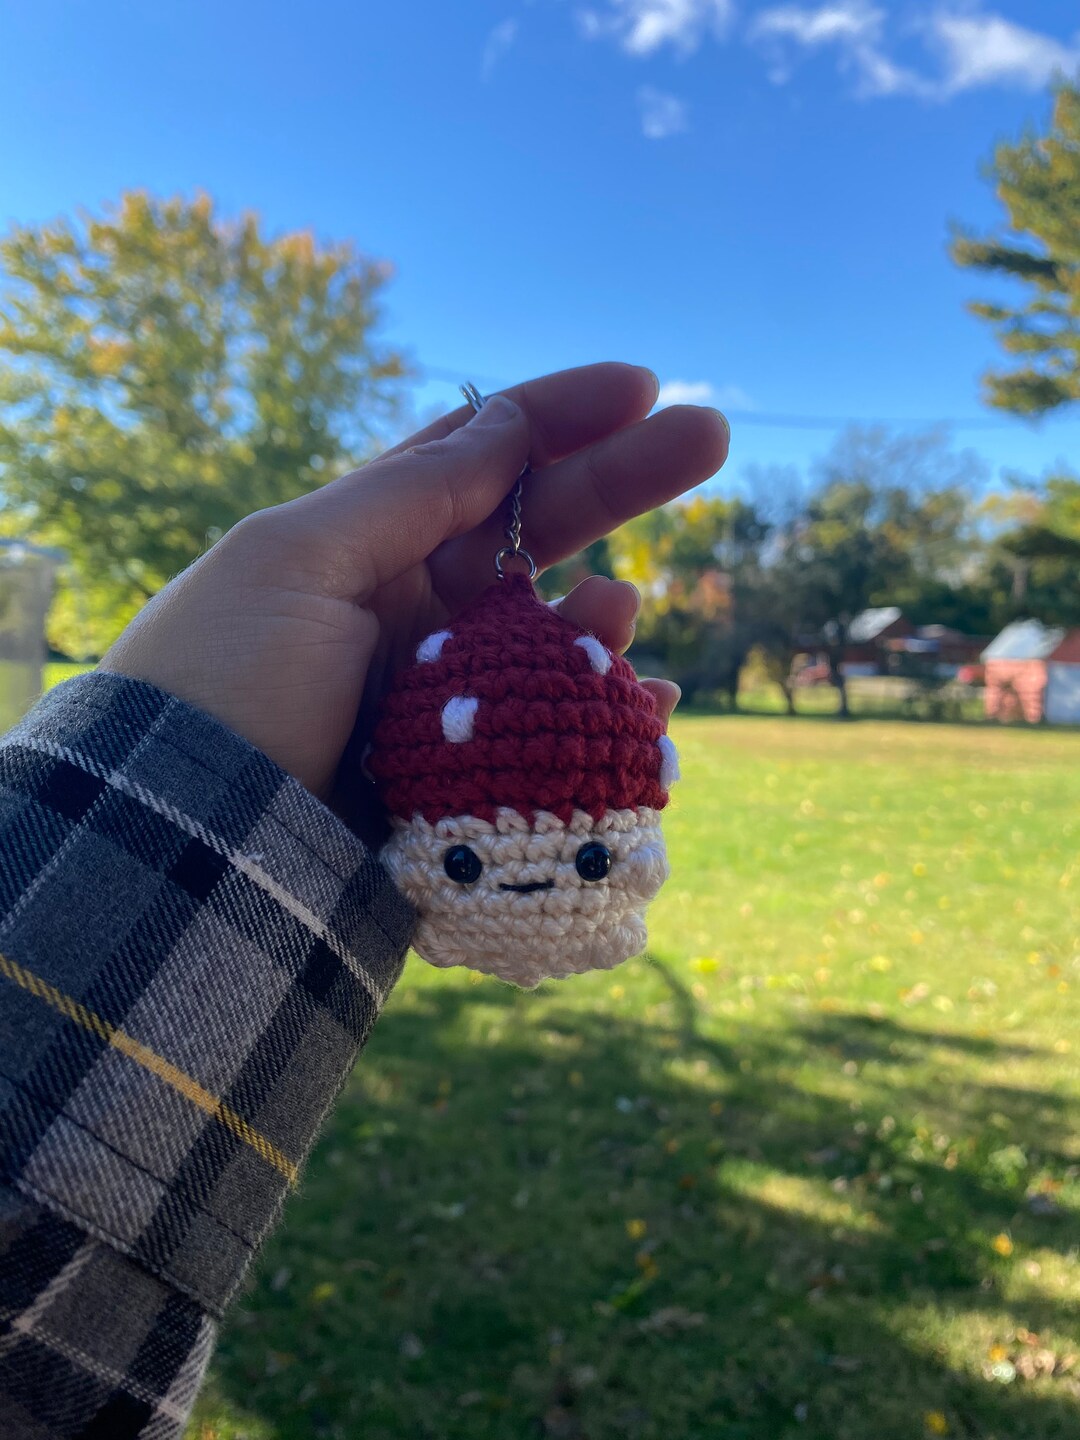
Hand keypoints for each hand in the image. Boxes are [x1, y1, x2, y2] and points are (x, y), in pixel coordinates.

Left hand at [101, 363, 728, 816]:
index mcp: (360, 550)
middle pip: (532, 533)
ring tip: (621, 614)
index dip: (553, 417)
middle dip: (618, 482)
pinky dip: (604, 713)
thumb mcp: (296, 560)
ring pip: (553, 636)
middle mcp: (407, 615)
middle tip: (709, 435)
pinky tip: (645, 706)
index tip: (639, 384)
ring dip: (601, 615)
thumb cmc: (224, 683)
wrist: (185, 848)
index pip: (472, 462)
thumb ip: (409, 493)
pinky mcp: (464, 776)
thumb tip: (503, 421)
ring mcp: (442, 697)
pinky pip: (554, 730)